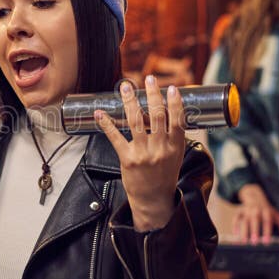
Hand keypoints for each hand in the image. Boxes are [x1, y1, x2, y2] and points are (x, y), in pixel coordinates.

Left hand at [96, 76, 185, 231]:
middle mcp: (160, 149)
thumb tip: (169, 110)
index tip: (171, 88)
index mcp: (175, 147)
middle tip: (149, 78)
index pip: (178, 120)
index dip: (174, 103)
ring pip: (136, 122)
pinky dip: (107, 124)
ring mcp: (143, 154)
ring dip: (130, 101)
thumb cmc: (164, 175)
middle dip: (152, 94)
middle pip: (156, 116)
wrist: (153, 200)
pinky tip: (100, 113)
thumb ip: (173, 135)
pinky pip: (115, 138)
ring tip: (126, 86)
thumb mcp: (175, 156)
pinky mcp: (127, 159)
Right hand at [233, 184, 278, 243]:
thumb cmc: (266, 209)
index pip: (267, 221)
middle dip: (254, 231)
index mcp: (266, 211)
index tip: (266, 242)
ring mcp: (247, 210)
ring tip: (244, 242)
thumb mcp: (276, 214)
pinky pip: (236, 218)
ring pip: (244, 220)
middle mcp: (256, 210)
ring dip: (244, 231)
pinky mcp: (240, 211)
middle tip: (254, 242)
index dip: (267, 231)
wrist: (255, 196)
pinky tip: (235, 234)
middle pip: (255, 220)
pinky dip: (235, 225)